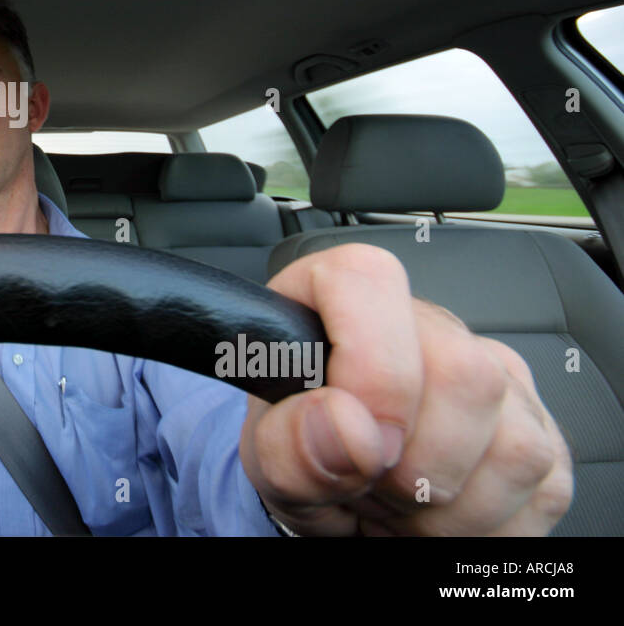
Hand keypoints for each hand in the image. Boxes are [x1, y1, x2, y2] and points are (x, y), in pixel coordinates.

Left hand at [239, 243, 572, 535]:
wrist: (337, 490)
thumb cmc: (301, 448)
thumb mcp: (268, 454)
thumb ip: (286, 442)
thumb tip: (345, 425)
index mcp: (346, 298)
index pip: (368, 283)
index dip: (371, 369)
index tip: (358, 438)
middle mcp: (433, 327)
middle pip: (466, 375)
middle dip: (412, 465)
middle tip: (366, 483)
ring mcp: (502, 377)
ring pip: (515, 446)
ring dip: (444, 510)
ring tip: (393, 501)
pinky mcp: (546, 437)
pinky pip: (543, 491)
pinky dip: (482, 531)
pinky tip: (432, 515)